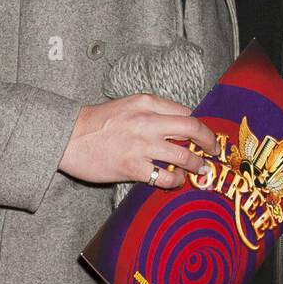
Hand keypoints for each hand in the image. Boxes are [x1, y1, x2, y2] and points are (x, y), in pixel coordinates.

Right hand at [58, 93, 218, 187]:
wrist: (68, 137)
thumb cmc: (96, 123)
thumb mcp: (127, 106)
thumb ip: (152, 112)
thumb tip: (178, 126)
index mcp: (147, 102)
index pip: (185, 111)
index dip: (201, 125)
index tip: (206, 134)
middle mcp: (148, 121)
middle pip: (193, 128)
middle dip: (209, 141)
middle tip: (214, 151)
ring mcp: (141, 144)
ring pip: (184, 155)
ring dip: (197, 164)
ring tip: (200, 170)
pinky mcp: (133, 167)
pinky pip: (165, 176)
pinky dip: (175, 180)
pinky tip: (175, 181)